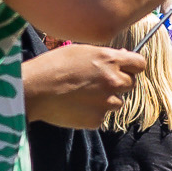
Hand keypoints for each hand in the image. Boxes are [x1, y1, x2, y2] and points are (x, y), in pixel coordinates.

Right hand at [22, 44, 143, 127]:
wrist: (32, 91)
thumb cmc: (51, 66)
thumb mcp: (80, 51)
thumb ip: (105, 55)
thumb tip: (122, 57)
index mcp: (110, 60)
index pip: (140, 64)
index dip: (132, 67)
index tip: (126, 70)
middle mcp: (113, 80)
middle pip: (130, 84)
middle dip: (118, 84)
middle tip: (97, 84)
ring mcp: (106, 101)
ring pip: (117, 103)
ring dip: (106, 100)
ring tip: (82, 96)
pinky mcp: (96, 119)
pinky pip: (101, 117)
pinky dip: (92, 114)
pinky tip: (75, 107)